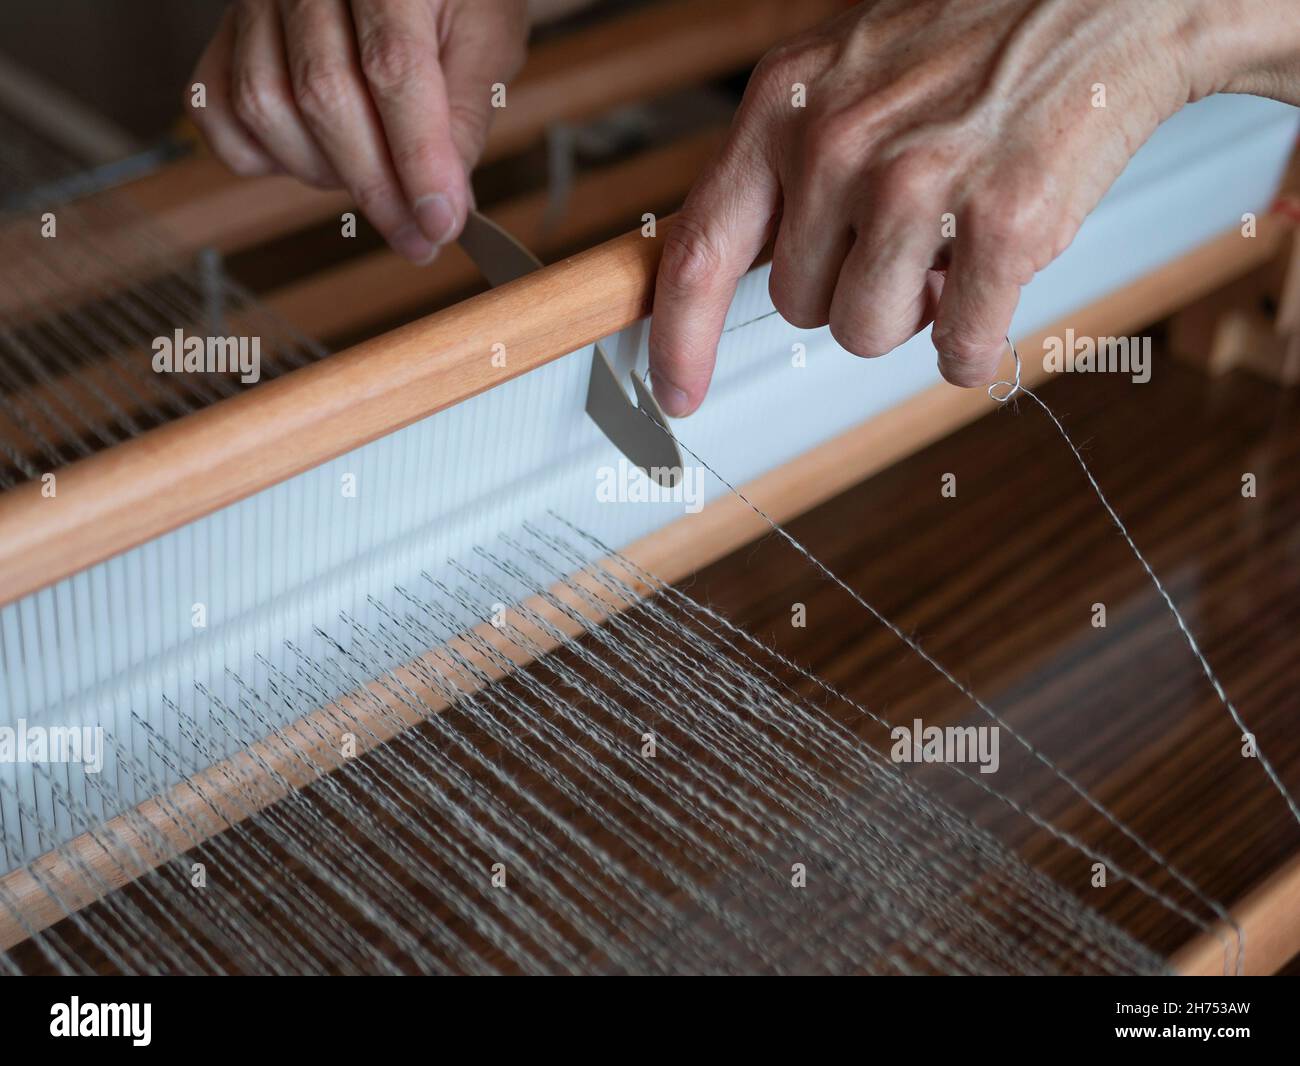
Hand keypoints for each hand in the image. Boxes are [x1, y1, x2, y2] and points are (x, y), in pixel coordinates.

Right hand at [189, 0, 528, 262]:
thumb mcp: (485, 37)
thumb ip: (464, 114)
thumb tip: (443, 204)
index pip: (392, 66)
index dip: (417, 157)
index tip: (439, 221)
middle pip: (322, 94)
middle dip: (375, 185)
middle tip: (417, 235)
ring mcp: (254, 1)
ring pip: (264, 106)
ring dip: (322, 170)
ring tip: (374, 179)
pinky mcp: (225, 34)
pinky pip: (215, 109)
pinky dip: (259, 156)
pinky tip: (314, 160)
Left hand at [647, 0, 1283, 415]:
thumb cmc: (970, 43)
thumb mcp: (842, 75)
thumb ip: (783, 168)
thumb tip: (732, 272)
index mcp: (783, 107)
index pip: (698, 252)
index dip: (680, 340)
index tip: (677, 393)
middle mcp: (837, 144)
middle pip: (799, 307)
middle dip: (850, 288)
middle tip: (907, 230)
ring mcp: (918, 183)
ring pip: (866, 334)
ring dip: (911, 311)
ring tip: (952, 240)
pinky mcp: (1003, 222)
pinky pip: (958, 346)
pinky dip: (974, 341)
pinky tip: (996, 281)